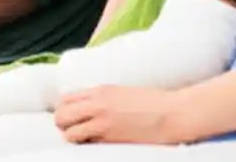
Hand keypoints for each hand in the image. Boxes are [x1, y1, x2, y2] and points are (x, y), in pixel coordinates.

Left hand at [54, 86, 189, 144]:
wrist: (174, 113)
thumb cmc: (154, 103)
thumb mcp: (122, 93)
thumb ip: (103, 99)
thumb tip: (88, 109)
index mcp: (100, 90)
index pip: (66, 99)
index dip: (64, 110)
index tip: (69, 117)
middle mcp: (97, 104)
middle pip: (61, 115)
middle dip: (63, 125)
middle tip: (71, 131)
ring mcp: (102, 121)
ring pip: (69, 132)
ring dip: (72, 138)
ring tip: (82, 140)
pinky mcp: (110, 137)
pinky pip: (86, 143)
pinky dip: (85, 146)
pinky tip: (93, 145)